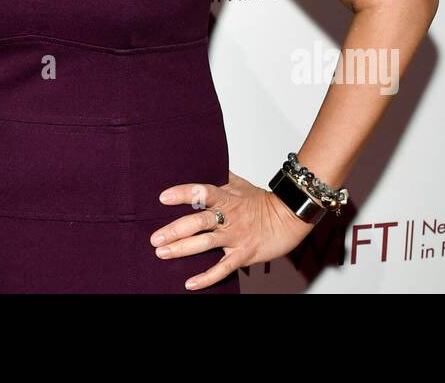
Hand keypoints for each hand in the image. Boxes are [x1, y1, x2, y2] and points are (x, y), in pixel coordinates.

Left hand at [150, 169, 316, 289]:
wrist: (290, 217)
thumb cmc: (263, 201)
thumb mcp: (240, 184)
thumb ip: (220, 176)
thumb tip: (204, 161)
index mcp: (226, 198)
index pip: (202, 192)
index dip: (183, 194)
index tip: (163, 197)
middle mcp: (229, 217)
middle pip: (198, 221)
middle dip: (174, 230)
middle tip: (155, 238)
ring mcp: (236, 236)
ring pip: (206, 243)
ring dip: (182, 249)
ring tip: (162, 253)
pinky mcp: (244, 254)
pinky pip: (223, 268)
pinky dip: (206, 277)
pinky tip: (190, 283)